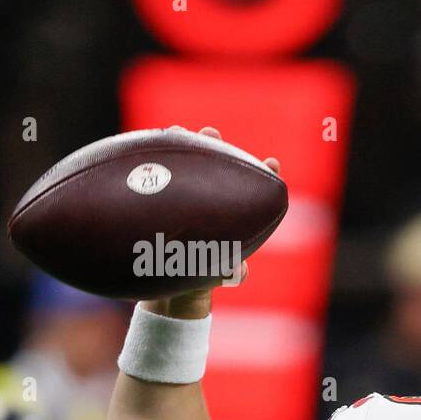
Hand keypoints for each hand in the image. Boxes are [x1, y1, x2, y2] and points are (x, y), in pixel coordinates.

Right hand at [142, 125, 280, 318]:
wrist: (174, 288)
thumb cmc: (204, 277)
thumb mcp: (221, 274)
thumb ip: (232, 271)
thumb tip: (242, 272)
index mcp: (233, 214)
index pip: (251, 188)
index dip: (263, 174)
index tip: (273, 163)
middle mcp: (211, 201)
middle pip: (218, 168)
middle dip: (217, 148)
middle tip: (211, 132)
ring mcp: (187, 198)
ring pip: (188, 167)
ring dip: (184, 145)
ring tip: (177, 130)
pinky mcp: (163, 200)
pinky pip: (160, 177)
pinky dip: (156, 160)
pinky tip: (147, 147)